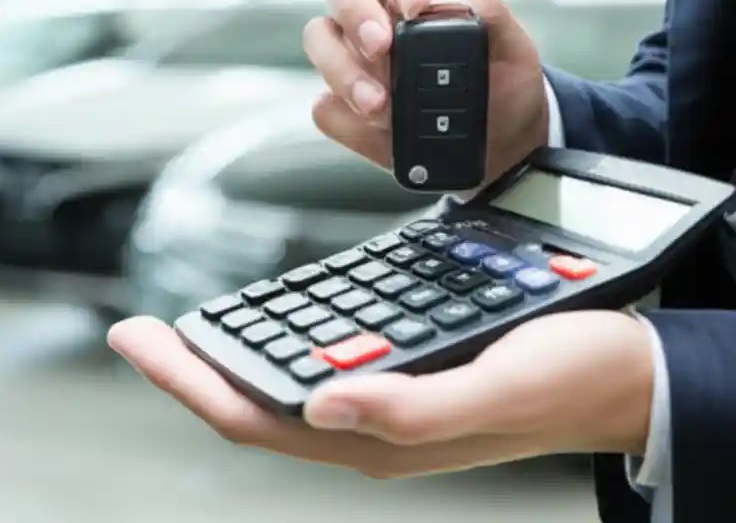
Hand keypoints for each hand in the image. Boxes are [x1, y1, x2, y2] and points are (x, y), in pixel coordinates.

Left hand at [108, 310, 652, 478]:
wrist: (624, 376)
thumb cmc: (568, 382)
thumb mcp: (491, 389)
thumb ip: (407, 407)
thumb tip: (317, 403)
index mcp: (375, 439)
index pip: (251, 418)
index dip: (187, 382)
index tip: (136, 337)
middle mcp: (367, 429)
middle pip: (250, 404)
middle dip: (187, 370)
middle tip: (136, 331)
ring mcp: (381, 407)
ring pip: (277, 386)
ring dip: (224, 359)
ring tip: (182, 332)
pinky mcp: (402, 379)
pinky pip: (317, 367)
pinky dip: (277, 342)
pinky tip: (265, 321)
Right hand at [304, 0, 548, 182]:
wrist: (499, 145)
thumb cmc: (501, 84)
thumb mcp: (515, 47)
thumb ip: (488, 11)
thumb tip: (450, 0)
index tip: (415, 6)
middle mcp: (378, 11)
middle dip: (354, 9)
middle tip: (380, 46)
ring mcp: (353, 56)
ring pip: (318, 37)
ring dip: (342, 69)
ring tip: (379, 104)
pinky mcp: (342, 102)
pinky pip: (325, 104)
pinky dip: (347, 117)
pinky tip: (379, 129)